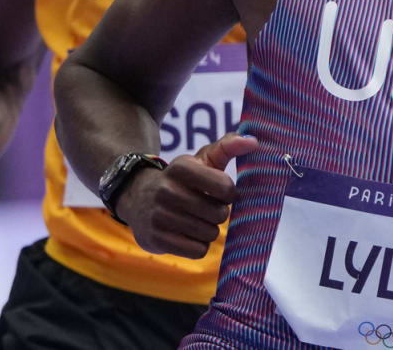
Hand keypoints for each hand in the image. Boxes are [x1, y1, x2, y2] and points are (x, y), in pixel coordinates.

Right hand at [119, 134, 256, 258]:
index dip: (229, 194)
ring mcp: (159, 215)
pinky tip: (188, 234)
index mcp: (181, 167)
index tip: (222, 193)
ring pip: (209, 234)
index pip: (226, 187)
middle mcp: (167, 190)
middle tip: (208, 208)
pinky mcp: (156, 238)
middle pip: (219, 214)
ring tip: (197, 220)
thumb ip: (228, 147)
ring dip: (209, 230)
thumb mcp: (201, 160)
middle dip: (219, 213)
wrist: (138, 198)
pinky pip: (197, 251)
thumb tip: (254, 142)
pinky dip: (198, 245)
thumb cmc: (181, 179)